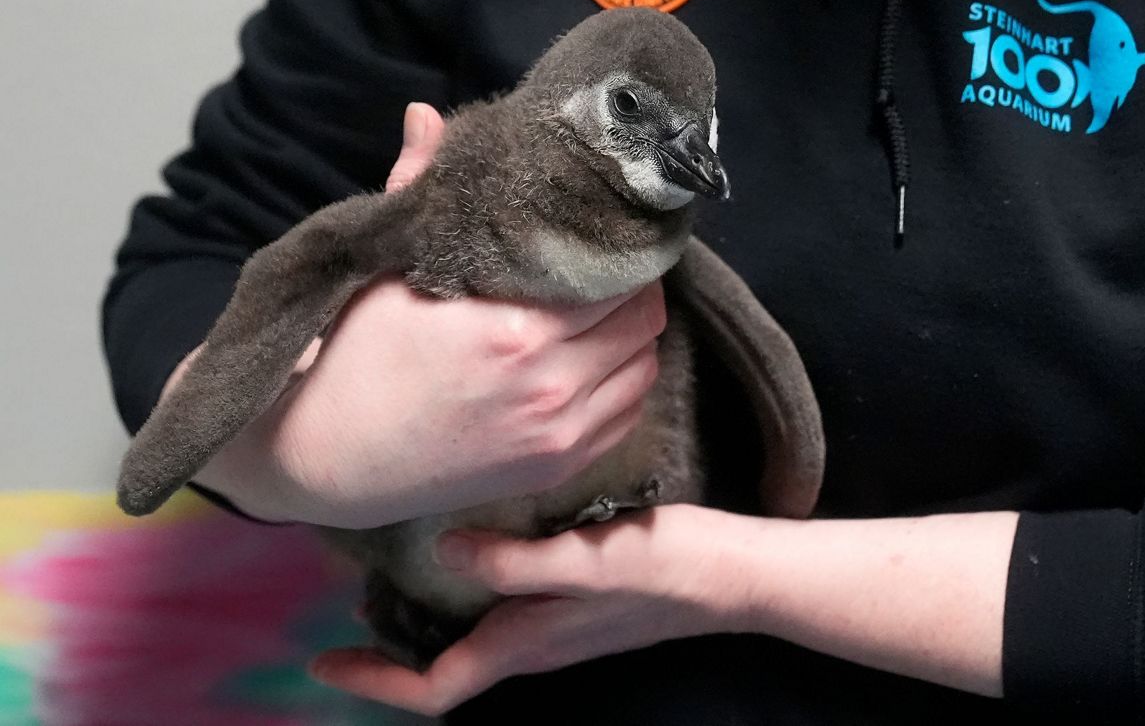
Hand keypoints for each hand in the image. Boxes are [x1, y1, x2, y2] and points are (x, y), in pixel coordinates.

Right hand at [187, 103, 666, 527]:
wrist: (329, 461)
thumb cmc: (354, 358)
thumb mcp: (384, 270)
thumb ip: (418, 188)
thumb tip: (427, 114)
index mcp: (514, 328)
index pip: (616, 270)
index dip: (614, 242)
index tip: (600, 227)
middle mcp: (550, 384)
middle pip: (645, 314)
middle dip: (631, 284)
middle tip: (601, 267)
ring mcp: (560, 432)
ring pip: (645, 362)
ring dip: (630, 334)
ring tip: (595, 313)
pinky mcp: (559, 466)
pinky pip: (628, 412)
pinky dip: (621, 381)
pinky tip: (587, 361)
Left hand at [308, 504, 757, 715]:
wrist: (731, 573)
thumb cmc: (664, 568)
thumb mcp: (585, 561)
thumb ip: (514, 562)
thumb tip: (442, 554)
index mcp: (525, 643)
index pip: (434, 688)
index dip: (374, 682)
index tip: (322, 663)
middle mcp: (532, 641)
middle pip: (442, 666)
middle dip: (389, 651)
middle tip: (348, 607)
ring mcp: (553, 623)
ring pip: (468, 637)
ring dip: (422, 618)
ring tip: (387, 576)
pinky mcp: (571, 598)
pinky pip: (498, 608)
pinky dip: (465, 590)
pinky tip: (467, 546)